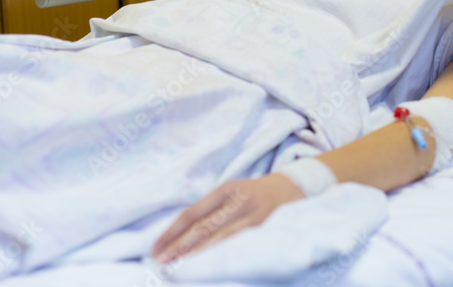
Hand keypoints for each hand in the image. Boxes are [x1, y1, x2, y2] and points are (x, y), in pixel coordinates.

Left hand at [152, 174, 303, 263]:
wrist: (296, 186)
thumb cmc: (258, 191)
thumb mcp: (234, 190)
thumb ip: (213, 207)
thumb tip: (183, 232)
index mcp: (227, 188)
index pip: (193, 213)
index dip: (172, 231)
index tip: (156, 247)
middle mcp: (239, 200)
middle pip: (203, 227)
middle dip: (179, 246)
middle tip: (161, 261)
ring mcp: (253, 215)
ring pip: (219, 238)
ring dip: (196, 254)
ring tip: (177, 266)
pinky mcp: (264, 227)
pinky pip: (237, 244)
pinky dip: (219, 254)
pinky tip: (207, 264)